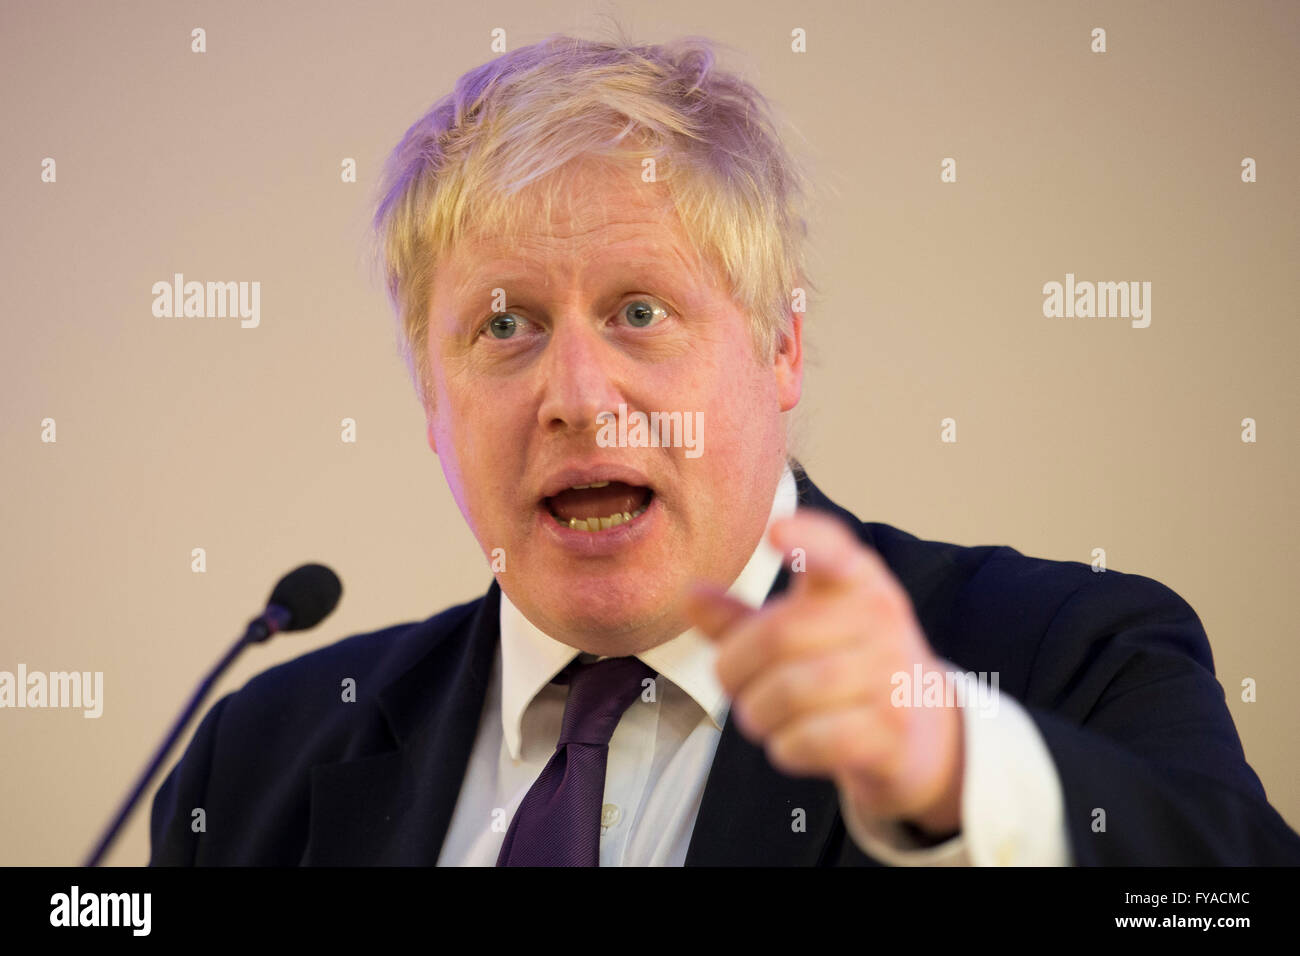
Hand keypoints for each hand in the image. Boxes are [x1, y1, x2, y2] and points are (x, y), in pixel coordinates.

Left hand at [684, 509, 963, 836]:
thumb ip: (742, 617)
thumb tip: (690, 595)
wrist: (921, 727)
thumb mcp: (801, 629)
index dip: (806, 540)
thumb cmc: (844, 664)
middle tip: (732, 682)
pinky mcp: (891, 730)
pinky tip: (790, 742)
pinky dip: (785, 746)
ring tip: (759, 715)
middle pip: (778, 634)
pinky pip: (812, 738)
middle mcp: (880, 617)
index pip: (835, 551)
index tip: (776, 531)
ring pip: (789, 692)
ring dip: (756, 712)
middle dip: (734, 668)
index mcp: (856, 580)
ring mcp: (891, 674)